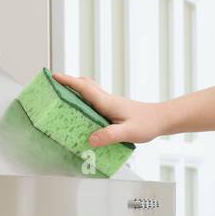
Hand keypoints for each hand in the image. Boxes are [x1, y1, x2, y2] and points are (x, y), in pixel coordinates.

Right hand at [50, 72, 172, 145]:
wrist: (161, 119)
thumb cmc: (147, 124)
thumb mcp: (128, 132)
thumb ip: (109, 136)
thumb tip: (90, 139)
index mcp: (107, 102)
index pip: (84, 88)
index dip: (68, 81)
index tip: (53, 75)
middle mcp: (107, 100)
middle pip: (84, 85)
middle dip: (68, 82)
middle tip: (53, 84)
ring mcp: (110, 103)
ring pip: (89, 92)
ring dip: (75, 90)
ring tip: (61, 97)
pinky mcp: (113, 108)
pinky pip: (94, 100)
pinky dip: (84, 100)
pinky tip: (82, 112)